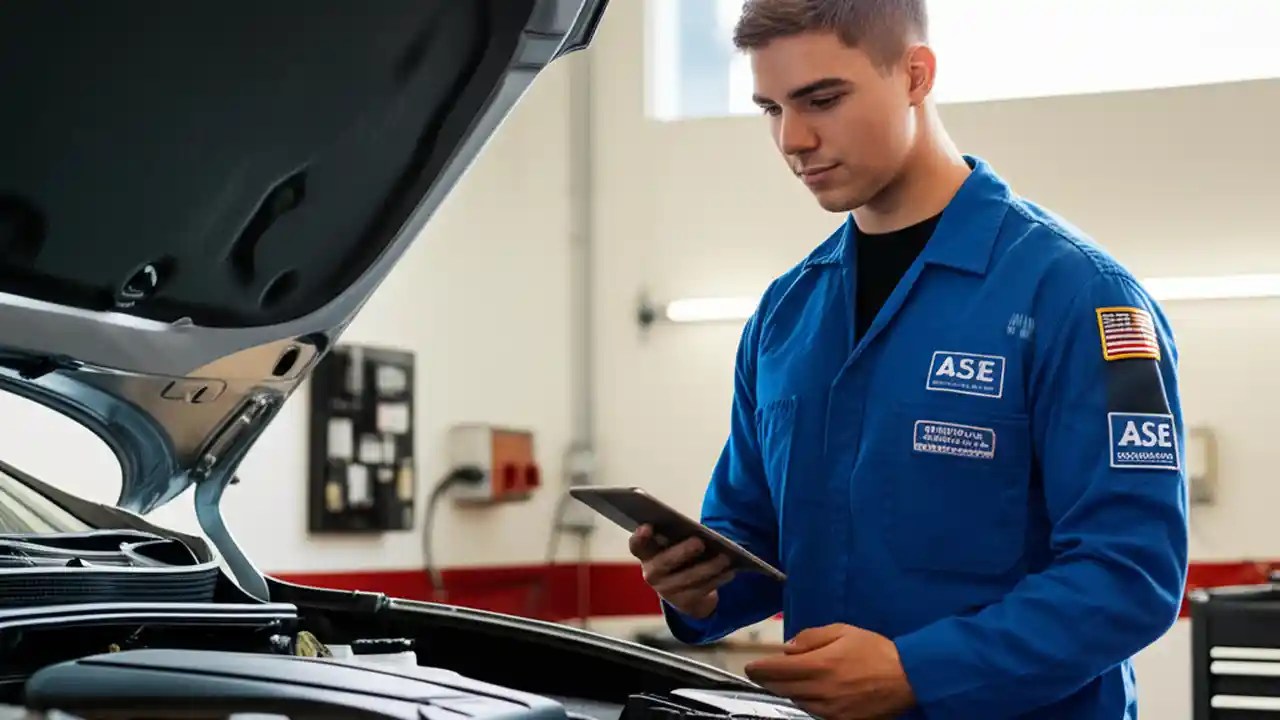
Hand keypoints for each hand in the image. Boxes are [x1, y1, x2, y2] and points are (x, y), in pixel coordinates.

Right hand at [629, 524, 734, 618]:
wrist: (686, 592)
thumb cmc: (681, 556)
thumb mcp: (676, 545)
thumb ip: (680, 537)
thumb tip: (701, 533)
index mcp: (647, 553)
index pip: (637, 545)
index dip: (639, 537)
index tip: (647, 526)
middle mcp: (652, 573)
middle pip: (664, 563)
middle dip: (682, 552)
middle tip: (699, 542)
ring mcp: (666, 590)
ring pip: (687, 578)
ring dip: (708, 567)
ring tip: (725, 557)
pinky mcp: (684, 603)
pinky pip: (702, 590)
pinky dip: (717, 579)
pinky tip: (729, 571)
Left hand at [744, 624, 915, 719]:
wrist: (907, 677)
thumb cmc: (874, 649)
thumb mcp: (842, 631)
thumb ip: (811, 637)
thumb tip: (789, 648)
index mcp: (820, 665)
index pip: (778, 670)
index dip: (760, 669)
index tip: (750, 667)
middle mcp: (820, 690)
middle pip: (782, 688)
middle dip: (767, 680)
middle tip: (759, 674)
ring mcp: (830, 709)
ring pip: (796, 700)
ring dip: (786, 690)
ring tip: (785, 680)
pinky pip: (813, 711)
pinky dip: (805, 700)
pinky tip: (807, 692)